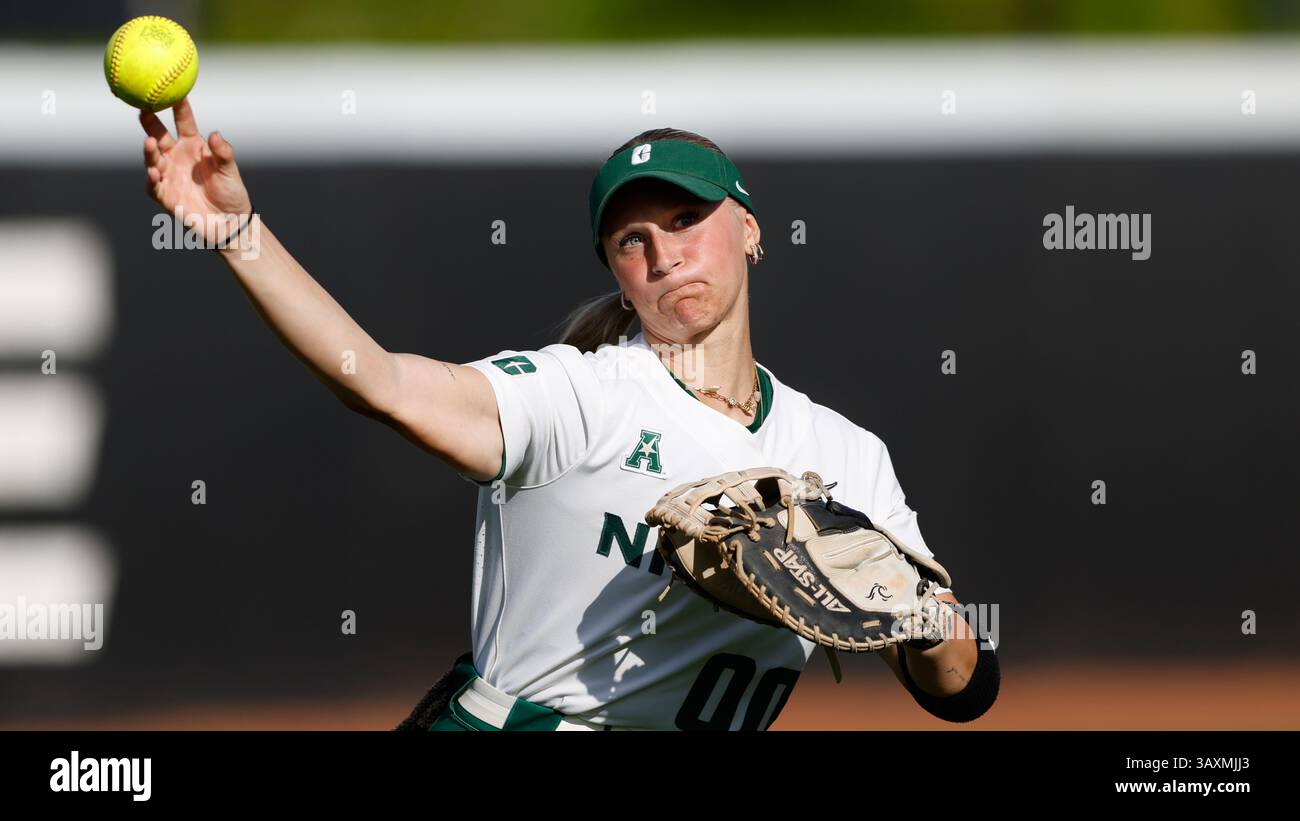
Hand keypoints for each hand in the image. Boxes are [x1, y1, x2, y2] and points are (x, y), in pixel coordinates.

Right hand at [140, 98, 252, 245]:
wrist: (229, 223)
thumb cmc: (231, 193)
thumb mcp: (230, 171)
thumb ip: (223, 153)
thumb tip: (215, 134)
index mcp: (193, 146)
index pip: (183, 122)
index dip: (178, 106)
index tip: (172, 88)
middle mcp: (177, 158)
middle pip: (159, 136)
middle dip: (149, 122)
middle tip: (143, 109)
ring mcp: (169, 176)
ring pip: (153, 159)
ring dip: (149, 151)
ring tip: (149, 142)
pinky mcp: (165, 196)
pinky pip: (153, 186)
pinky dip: (151, 180)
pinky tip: (153, 173)